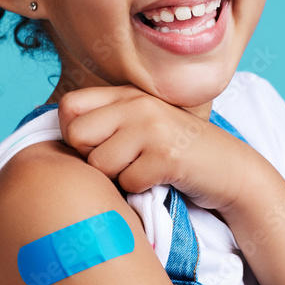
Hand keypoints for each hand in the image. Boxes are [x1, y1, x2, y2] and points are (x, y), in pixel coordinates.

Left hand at [56, 85, 256, 212]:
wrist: (231, 170)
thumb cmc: (178, 154)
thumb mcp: (141, 126)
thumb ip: (105, 123)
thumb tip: (54, 139)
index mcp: (127, 93)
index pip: (68, 107)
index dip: (74, 135)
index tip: (98, 147)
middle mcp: (138, 104)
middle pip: (76, 136)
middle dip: (92, 160)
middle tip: (121, 164)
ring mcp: (153, 127)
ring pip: (98, 164)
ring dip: (117, 178)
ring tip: (144, 171)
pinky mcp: (167, 155)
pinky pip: (127, 183)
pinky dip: (139, 191)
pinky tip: (161, 180)